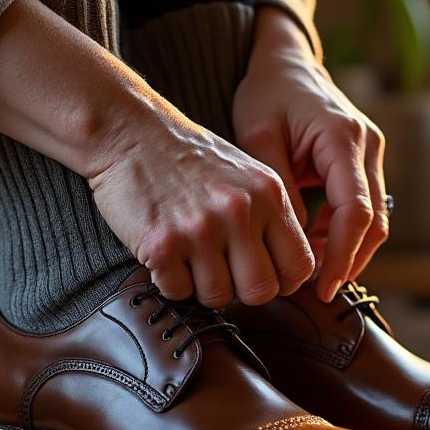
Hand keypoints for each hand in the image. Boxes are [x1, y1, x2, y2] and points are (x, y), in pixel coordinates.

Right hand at [88, 111, 314, 307]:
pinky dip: (172, 281)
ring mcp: (201, 229)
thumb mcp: (249, 177)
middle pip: (261, 291)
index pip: (299, 266)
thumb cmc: (190, 158)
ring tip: (192, 256)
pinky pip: (179, 291)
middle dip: (243, 289)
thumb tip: (289, 270)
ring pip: (219, 297)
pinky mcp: (162, 244)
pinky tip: (167, 254)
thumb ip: (274, 219)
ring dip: (204, 285)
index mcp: (270, 196)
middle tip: (225, 270)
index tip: (266, 274)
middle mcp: (240, 212)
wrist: (130, 132)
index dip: (284, 280)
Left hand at [233, 6, 387, 301]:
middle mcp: (369, 146)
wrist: (285, 62)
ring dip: (347, 249)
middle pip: (375, 222)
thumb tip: (292, 240)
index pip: (357, 211)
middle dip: (349, 260)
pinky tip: (314, 244)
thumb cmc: (267, 94)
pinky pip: (364, 207)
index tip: (321, 285)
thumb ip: (277, 188)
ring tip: (312, 272)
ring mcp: (372, 154)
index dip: (341, 254)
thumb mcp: (257, 137)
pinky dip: (343, 231)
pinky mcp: (365, 162)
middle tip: (318, 290)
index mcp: (344, 138)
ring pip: (376, 219)